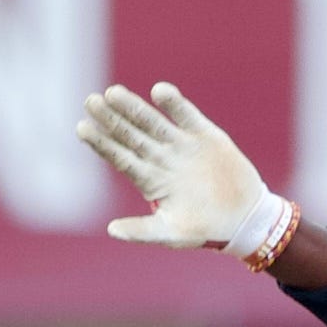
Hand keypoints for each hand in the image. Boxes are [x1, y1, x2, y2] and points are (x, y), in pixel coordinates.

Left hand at [79, 83, 277, 251]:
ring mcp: (180, 144)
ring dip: (133, 107)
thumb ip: (142, 231)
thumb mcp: (172, 234)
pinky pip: (185, 115)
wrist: (244, 218)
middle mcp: (160, 158)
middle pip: (131, 135)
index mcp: (149, 180)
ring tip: (113, 93)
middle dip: (111, 119)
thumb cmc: (205, 229)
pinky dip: (173, 104)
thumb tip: (111, 231)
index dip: (102, 144)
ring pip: (152, 121)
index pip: (120, 157)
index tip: (82, 128)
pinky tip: (159, 92)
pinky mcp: (203, 134)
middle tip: (90, 101)